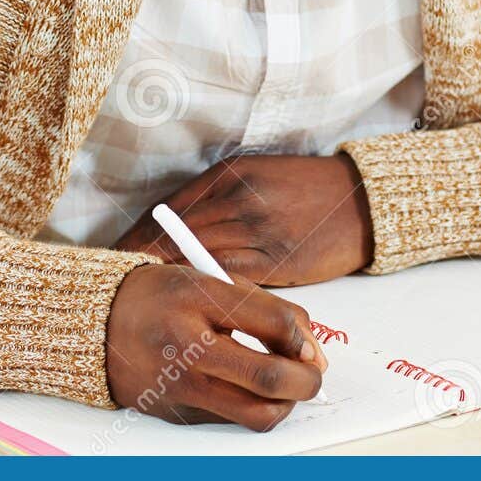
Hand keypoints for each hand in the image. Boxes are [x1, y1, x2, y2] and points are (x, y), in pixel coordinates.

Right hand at [105, 263, 326, 429]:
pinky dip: (249, 407)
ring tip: (284, 385)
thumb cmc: (163, 297)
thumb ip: (265, 309)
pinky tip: (243, 386)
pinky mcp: (176, 414)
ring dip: (285, 403)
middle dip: (307, 381)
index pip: (272, 322)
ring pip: (257, 415)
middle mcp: (185, 346)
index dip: (304, 338)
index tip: (309, 345)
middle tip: (312, 374)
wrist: (99, 325)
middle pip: (269, 378)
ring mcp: (179, 386)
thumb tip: (311, 351)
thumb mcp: (212, 280)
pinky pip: (231, 421)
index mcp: (196, 298)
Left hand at [114, 153, 373, 285]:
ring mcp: (258, 227)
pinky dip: (207, 292)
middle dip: (144, 261)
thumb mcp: (259, 176)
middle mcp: (239, 196)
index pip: (170, 208)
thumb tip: (177, 229)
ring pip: (199, 258)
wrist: (363, 199)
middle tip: (117, 285)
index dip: (140, 235)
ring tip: (144, 302)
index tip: (116, 255)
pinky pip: (232, 279)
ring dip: (170, 281)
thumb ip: (219, 197)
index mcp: (230, 173)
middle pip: (176, 234)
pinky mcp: (278, 257)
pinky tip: (192, 307)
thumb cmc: (309, 189)